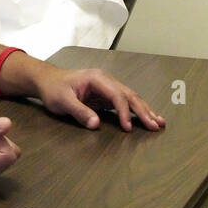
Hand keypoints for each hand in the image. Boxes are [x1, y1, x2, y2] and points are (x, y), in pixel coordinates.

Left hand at [37, 67, 165, 131]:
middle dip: (144, 111)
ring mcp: (108, 87)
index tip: (127, 128)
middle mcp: (106, 80)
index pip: (117, 95)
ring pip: (131, 98)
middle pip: (129, 95)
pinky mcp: (106, 95)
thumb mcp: (62, 101)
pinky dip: (136, 112)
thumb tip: (96, 124)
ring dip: (145, 111)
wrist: (47, 81)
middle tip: (155, 126)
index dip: (124, 112)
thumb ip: (79, 111)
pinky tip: (147, 119)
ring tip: (159, 123)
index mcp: (97, 78)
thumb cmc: (53, 89)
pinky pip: (125, 103)